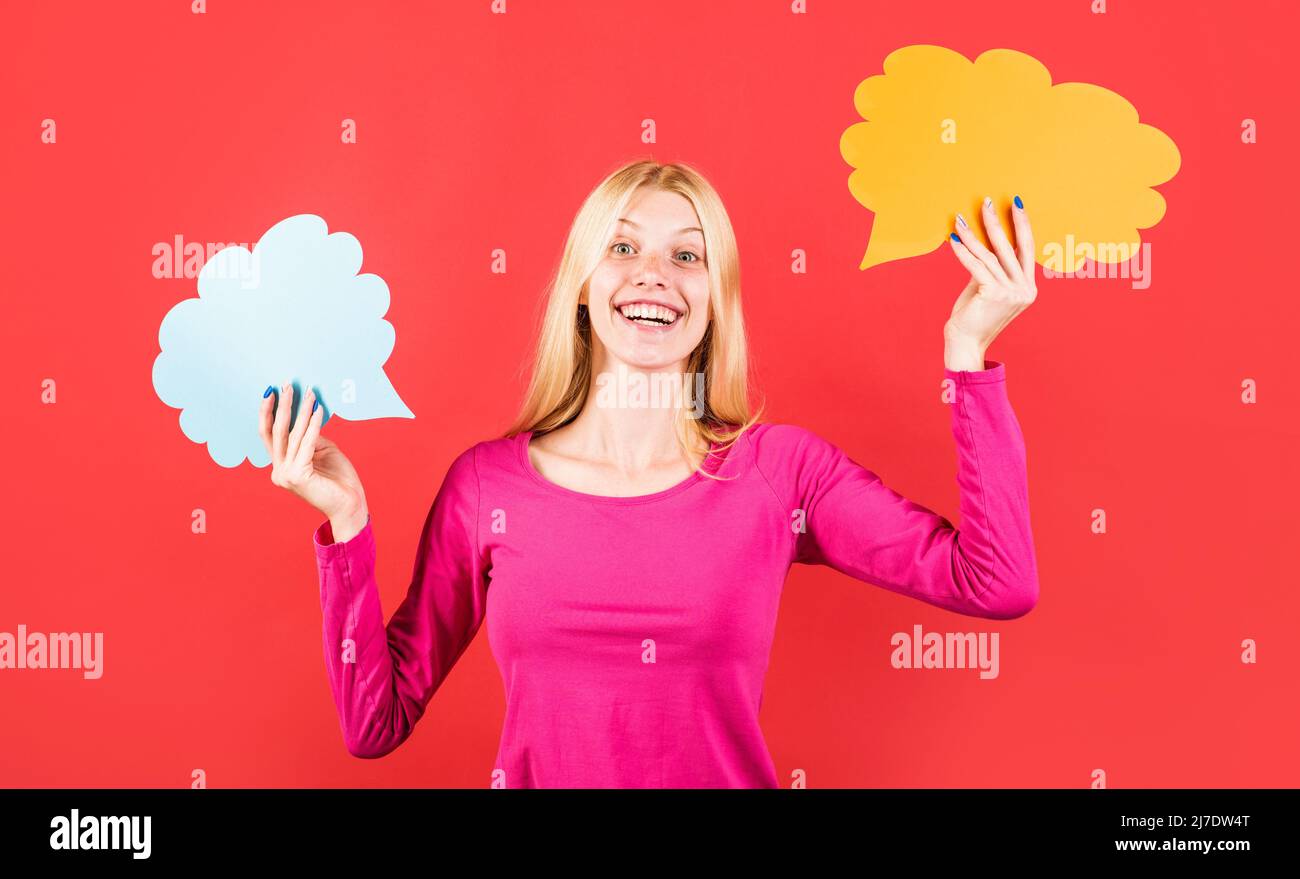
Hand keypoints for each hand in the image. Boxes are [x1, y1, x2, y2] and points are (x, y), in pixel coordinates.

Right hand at [258, 382, 366, 523]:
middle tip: (287, 384)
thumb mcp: (322, 451)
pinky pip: (306, 443)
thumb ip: (310, 436)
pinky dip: (313, 425)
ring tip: (309, 393)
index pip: (269, 435)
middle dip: (283, 406)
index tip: (271, 391)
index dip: (268, 412)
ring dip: (301, 411)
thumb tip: (307, 413)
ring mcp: (286, 475)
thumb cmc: (338, 479)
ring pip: (292, 435)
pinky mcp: (297, 476)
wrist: (350, 504)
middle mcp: (278, 471)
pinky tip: (318, 410)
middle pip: (276, 432)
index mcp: (281, 466)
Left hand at [945, 195, 1036, 358]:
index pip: (1027, 249)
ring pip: (990, 255)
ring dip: (973, 235)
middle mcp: (1024, 289)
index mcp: (1028, 287)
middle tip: (987, 202)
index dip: (1022, 225)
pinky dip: (963, 251)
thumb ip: (991, 268)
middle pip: (1010, 247)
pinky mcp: (994, 293)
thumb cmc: (974, 316)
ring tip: (961, 219)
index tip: (1015, 204)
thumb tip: (984, 243)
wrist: (966, 343)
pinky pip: (976, 265)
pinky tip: (953, 239)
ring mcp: (1011, 292)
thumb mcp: (988, 288)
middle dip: (997, 222)